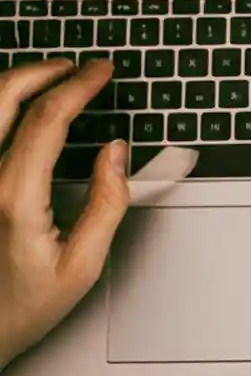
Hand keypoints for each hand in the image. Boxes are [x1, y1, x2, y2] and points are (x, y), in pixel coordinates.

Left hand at [0, 60, 129, 370]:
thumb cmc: (20, 308)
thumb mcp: (82, 267)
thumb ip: (106, 206)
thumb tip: (115, 154)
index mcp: (14, 198)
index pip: (47, 118)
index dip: (79, 85)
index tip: (101, 71)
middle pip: (3, 96)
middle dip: (44, 70)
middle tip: (77, 67)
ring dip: (16, 83)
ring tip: (50, 80)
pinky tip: (17, 110)